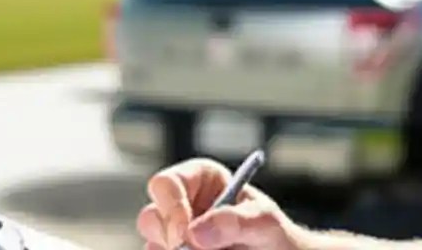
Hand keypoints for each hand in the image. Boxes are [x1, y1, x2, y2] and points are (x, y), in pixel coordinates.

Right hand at [137, 157, 304, 249]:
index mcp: (199, 180)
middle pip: (150, 218)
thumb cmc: (271, 232)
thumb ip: (238, 221)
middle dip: (168, 238)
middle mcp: (180, 206)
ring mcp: (173, 236)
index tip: (184, 234)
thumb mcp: (265, 221)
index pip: (166, 183)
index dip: (170, 206)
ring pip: (154, 246)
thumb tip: (196, 232)